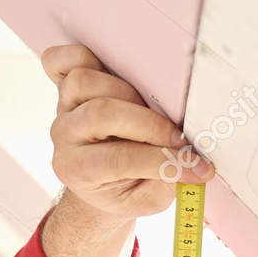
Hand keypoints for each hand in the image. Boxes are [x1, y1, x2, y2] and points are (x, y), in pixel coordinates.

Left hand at [40, 43, 214, 223]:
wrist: (97, 183)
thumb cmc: (126, 187)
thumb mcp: (147, 199)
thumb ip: (166, 181)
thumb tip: (194, 159)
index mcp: (79, 171)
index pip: (119, 160)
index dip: (163, 160)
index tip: (198, 167)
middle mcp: (65, 136)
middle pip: (101, 113)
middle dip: (149, 124)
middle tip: (178, 136)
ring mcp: (63, 108)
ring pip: (83, 81)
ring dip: (124, 89)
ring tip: (149, 105)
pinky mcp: (64, 85)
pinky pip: (59, 60)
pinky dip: (78, 57)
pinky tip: (105, 67)